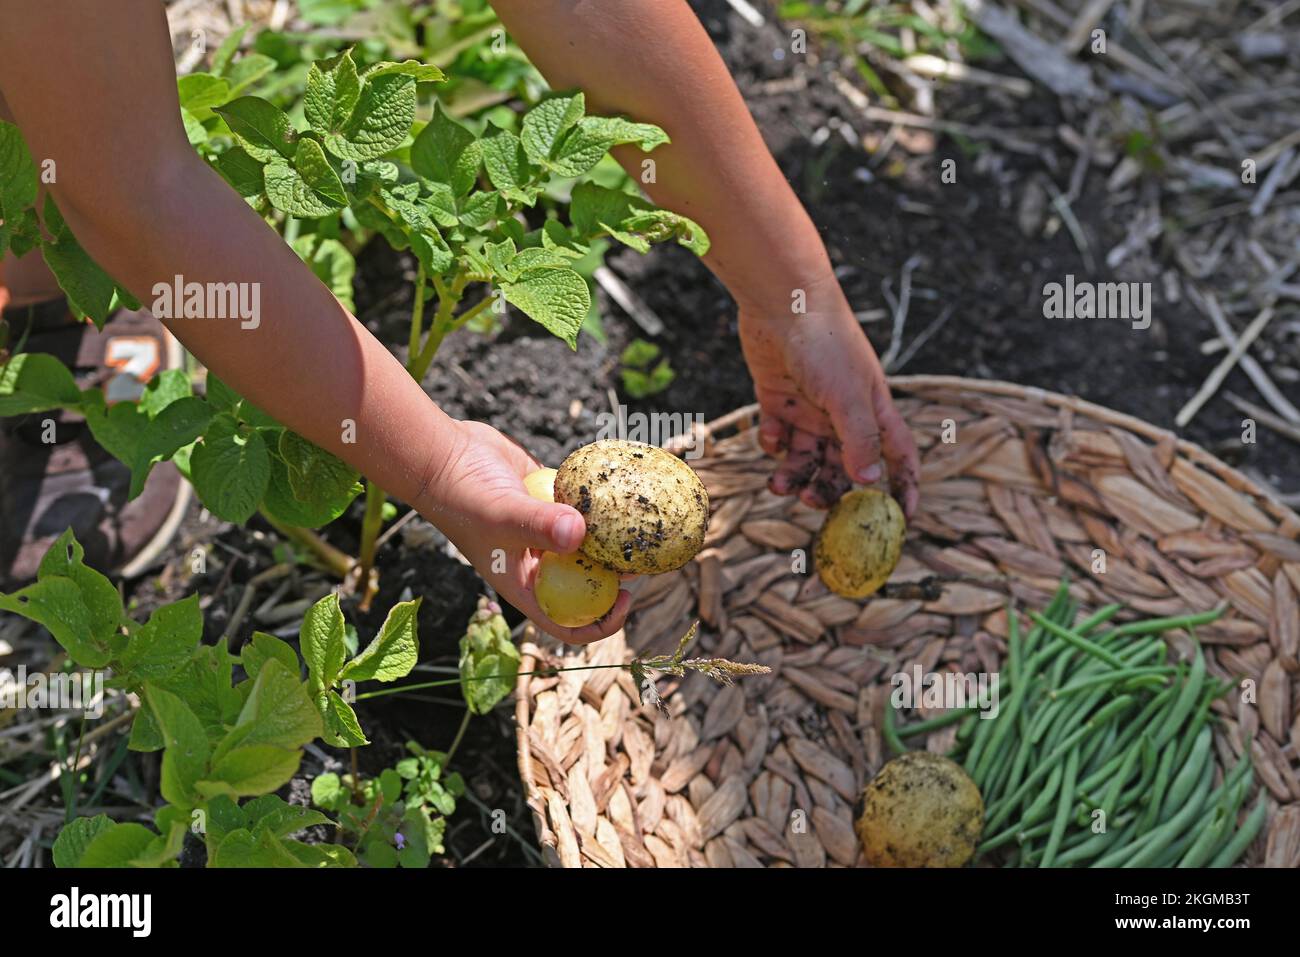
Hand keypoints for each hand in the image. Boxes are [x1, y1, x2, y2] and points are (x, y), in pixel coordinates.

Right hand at [417, 420, 632, 643]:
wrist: (442, 455)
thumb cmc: (462, 495)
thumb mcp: (501, 515)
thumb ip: (539, 524)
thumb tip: (581, 533)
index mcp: (524, 584)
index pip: (567, 622)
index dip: (600, 622)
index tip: (626, 598)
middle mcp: (537, 564)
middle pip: (586, 583)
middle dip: (616, 575)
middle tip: (643, 553)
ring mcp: (544, 533)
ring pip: (588, 544)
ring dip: (612, 538)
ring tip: (638, 522)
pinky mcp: (549, 501)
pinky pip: (583, 509)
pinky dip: (600, 504)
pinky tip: (620, 490)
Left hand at [738, 278, 919, 516]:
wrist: (782, 301)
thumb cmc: (825, 343)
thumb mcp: (848, 396)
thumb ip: (860, 439)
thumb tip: (871, 481)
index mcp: (872, 410)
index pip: (898, 454)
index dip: (904, 485)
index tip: (903, 518)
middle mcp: (842, 413)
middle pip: (842, 465)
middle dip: (828, 488)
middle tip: (808, 501)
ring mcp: (809, 406)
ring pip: (805, 456)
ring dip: (793, 474)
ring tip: (777, 485)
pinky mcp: (777, 397)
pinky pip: (776, 435)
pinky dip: (772, 443)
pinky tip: (770, 436)